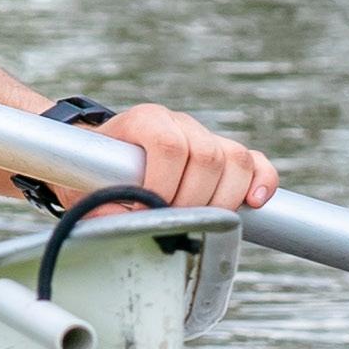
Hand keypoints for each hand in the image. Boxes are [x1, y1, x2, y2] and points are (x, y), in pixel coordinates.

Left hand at [94, 102, 278, 211]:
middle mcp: (179, 122)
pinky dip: (262, 182)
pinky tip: (254, 204)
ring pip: (235, 159)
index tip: (146, 215)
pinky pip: (255, 163)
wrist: (101, 161)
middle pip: (207, 156)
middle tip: (173, 224)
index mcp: (144, 121)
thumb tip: (122, 227)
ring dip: (223, 200)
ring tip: (200, 223)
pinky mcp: (225, 155)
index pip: (168, 144)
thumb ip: (100, 206)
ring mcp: (206, 136)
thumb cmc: (92, 176)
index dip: (161, 185)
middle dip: (192, 201)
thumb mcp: (86, 187)